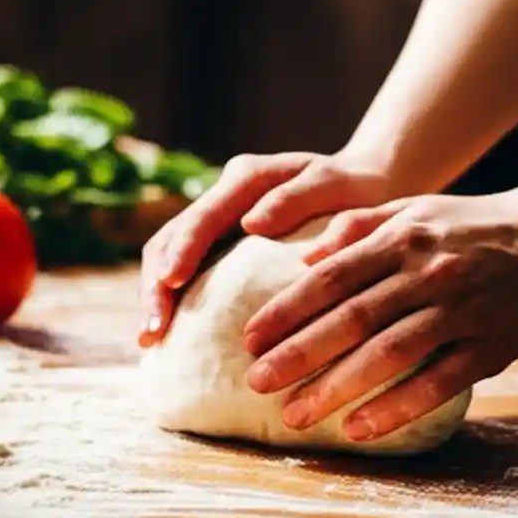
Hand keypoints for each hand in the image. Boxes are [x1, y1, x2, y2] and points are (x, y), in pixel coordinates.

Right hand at [138, 150, 399, 346]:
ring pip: (170, 255)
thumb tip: (252, 223)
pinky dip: (174, 301)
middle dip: (156, 284)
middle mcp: (224, 197)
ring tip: (151, 340)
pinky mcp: (222, 246)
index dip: (183, 249)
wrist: (366, 188)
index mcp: (247, 177)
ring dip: (157, 296)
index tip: (172, 282)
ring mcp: (220, 222)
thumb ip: (298, 197)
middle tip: (152, 330)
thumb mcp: (337, 183)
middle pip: (171, 238)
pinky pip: (188, 271)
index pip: (203, 215)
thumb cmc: (356, 189)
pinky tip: (169, 337)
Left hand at [242, 191, 517, 441]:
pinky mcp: (490, 347)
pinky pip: (439, 383)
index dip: (287, 309)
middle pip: (353, 318)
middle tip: (255, 382)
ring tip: (295, 414)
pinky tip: (359, 428)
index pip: (332, 277)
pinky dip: (398, 407)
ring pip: (390, 354)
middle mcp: (427, 273)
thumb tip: (303, 257)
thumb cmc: (468, 226)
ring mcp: (460, 311)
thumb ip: (357, 227)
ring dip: (338, 387)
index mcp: (401, 237)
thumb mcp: (412, 208)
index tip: (249, 337)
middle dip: (299, 353)